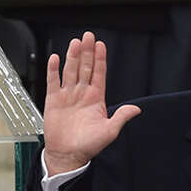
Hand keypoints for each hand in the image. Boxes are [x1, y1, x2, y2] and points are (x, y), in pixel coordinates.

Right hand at [43, 32, 140, 175]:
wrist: (69, 154)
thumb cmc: (89, 145)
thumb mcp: (110, 131)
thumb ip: (121, 117)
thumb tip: (136, 109)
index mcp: (96, 99)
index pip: (99, 74)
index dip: (100, 59)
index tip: (101, 45)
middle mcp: (82, 94)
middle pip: (85, 68)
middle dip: (87, 52)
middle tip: (88, 36)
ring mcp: (68, 95)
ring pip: (71, 71)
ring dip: (73, 56)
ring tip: (75, 42)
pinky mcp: (53, 100)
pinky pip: (53, 81)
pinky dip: (53, 70)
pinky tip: (55, 58)